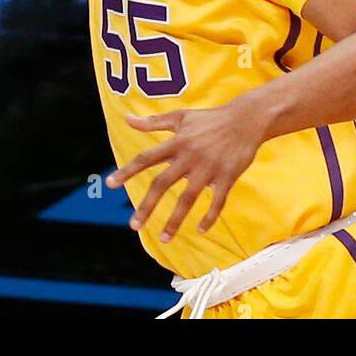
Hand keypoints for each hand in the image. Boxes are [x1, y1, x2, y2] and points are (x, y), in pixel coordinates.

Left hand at [105, 95, 266, 242]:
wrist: (245, 119)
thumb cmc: (209, 119)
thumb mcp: (180, 117)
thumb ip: (153, 122)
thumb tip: (127, 119)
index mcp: (176, 142)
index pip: (146, 158)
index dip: (127, 170)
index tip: (109, 184)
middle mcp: (189, 156)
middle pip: (163, 184)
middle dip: (147, 206)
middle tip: (133, 226)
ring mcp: (208, 168)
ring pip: (187, 198)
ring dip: (175, 220)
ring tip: (164, 238)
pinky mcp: (227, 177)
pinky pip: (217, 202)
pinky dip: (209, 217)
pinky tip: (200, 229)